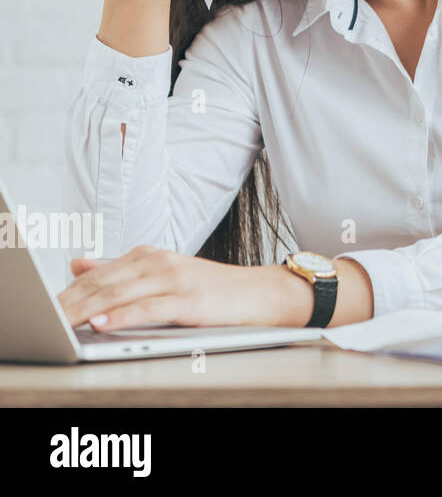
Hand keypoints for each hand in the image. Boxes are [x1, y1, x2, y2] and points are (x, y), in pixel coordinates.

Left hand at [57, 244, 289, 330]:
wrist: (259, 293)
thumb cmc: (212, 289)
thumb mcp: (163, 274)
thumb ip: (120, 270)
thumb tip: (77, 263)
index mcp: (148, 256)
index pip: (96, 274)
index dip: (66, 291)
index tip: (44, 306)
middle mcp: (157, 262)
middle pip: (102, 283)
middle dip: (68, 302)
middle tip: (44, 316)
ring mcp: (174, 279)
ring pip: (118, 295)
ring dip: (85, 310)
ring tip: (60, 321)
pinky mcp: (188, 299)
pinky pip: (147, 308)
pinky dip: (121, 316)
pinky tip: (101, 323)